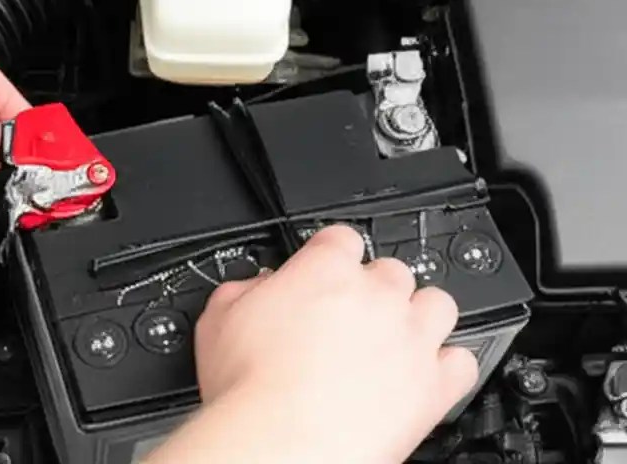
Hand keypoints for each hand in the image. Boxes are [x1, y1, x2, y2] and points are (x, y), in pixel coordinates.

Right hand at [145, 226, 475, 463]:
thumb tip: (257, 286)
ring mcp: (411, 338)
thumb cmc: (249, 388)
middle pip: (392, 269)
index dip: (330, 254)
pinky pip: (461, 362)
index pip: (340, 238)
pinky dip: (446, 366)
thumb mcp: (219, 319)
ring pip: (438, 304)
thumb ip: (246, 289)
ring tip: (394, 339)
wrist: (280, 443)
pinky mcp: (434, 385)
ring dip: (419, 316)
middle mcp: (377, 296)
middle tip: (349, 317)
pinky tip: (422, 375)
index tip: (323, 270)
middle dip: (373, 289)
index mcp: (325, 270)